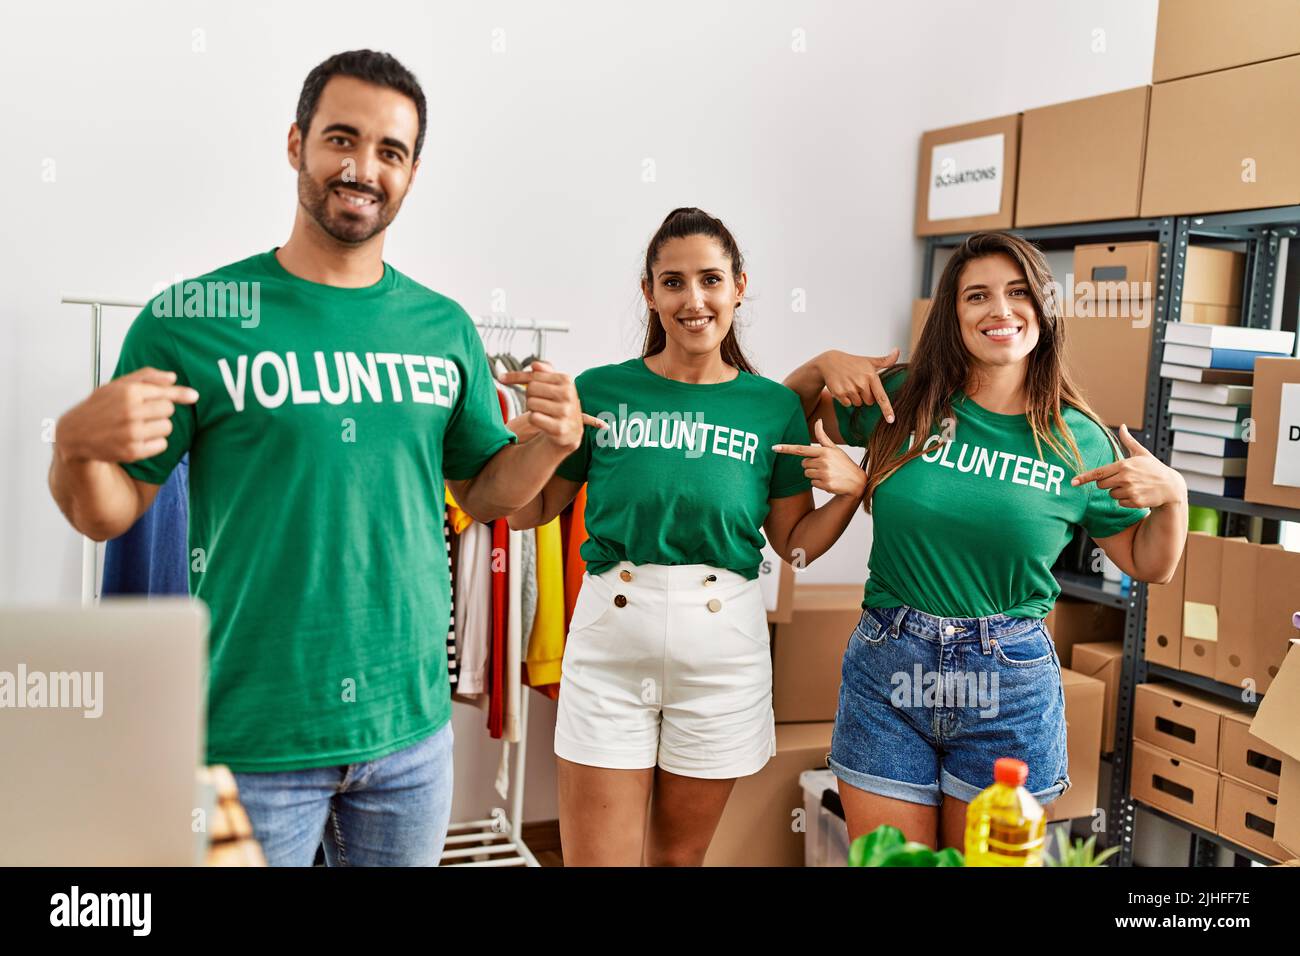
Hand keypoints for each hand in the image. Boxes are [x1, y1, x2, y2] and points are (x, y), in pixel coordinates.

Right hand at [55, 367, 198, 463]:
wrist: (74, 434)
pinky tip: (139, 438)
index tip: (194, 396)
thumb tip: (173, 378)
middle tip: (144, 413)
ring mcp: (131, 433)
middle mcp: (130, 412)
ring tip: (140, 425)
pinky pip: (162, 445)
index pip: (165, 393)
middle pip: (169, 410)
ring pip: (167, 427)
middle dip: (161, 411)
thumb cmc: (98, 407)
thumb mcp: (116, 385)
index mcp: (128, 392)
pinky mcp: (132, 452)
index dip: (181, 394)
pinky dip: (155, 442)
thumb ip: (146, 377)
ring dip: (159, 427)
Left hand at [497, 361, 602, 451]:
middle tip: (539, 403)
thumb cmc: (559, 405)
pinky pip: (534, 418)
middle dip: (529, 396)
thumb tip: (534, 365)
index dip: (515, 377)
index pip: (533, 374)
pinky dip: (535, 420)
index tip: (501, 378)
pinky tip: (544, 422)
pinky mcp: (560, 428)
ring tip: (543, 413)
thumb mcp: (555, 386)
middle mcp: (568, 394)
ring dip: (532, 409)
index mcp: (566, 380)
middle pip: (531, 389)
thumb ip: (544, 372)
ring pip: (531, 403)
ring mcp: (565, 411)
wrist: (571, 431)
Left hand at [773, 419, 866, 497]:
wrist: (857, 482)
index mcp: (824, 451)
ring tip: (828, 474)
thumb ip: (823, 437)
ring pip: (807, 474)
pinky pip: (812, 483)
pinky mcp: (825, 484)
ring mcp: (824, 473)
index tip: (774, 447)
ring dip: (814, 475)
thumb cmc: (844, 464)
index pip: (801, 449)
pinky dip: (819, 483)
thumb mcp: (834, 449)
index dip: (786, 448)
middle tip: (825, 467)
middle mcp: (823, 461)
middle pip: (803, 464)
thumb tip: (818, 420)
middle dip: (811, 465)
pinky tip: (829, 481)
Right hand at [817, 348, 899, 421]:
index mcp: (871, 375)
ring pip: (858, 404)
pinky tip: (843, 387)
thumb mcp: (869, 361)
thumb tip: (897, 350)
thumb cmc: (852, 362)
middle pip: (869, 402)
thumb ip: (886, 360)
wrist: (829, 362)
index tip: (891, 420)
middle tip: (859, 384)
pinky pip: (848, 404)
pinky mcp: (839, 393)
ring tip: (850, 384)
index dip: (887, 409)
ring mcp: (849, 388)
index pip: (881, 396)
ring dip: (855, 397)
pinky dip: (846, 399)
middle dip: (866, 396)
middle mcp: (861, 383)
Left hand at [1069, 424, 1187, 508]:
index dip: (1084, 477)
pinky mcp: (1135, 501)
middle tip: (1122, 479)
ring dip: (1118, 492)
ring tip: (1133, 486)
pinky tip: (1138, 494)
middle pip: (1101, 485)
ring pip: (1111, 494)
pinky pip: (1120, 503)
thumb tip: (1122, 426)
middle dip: (1107, 483)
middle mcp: (1125, 478)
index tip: (1073, 482)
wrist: (1171, 487)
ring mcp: (1130, 490)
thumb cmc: (1154, 468)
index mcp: (1124, 465)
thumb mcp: (1141, 453)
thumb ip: (1129, 441)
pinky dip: (1126, 501)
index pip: (1098, 472)